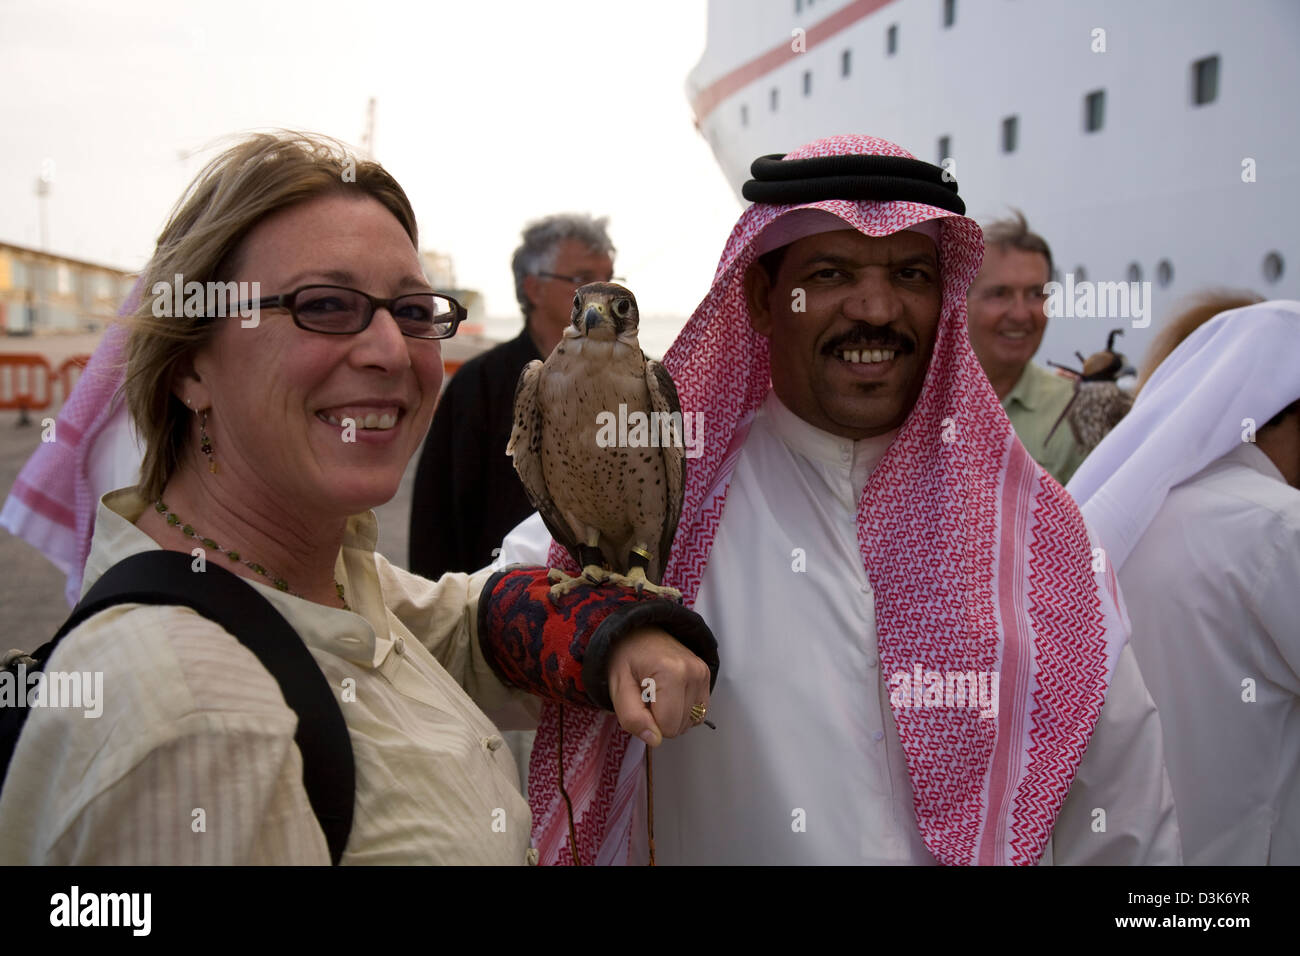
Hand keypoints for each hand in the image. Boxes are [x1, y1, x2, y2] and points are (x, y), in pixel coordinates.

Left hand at [606, 625, 711, 746]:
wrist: (637, 631)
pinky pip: (699, 712)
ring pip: (691, 722)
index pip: (667, 728)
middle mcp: (694, 672)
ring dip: (672, 715)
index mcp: (671, 673)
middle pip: (680, 727)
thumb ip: (632, 717)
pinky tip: (670, 694)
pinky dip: (683, 710)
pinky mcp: (706, 675)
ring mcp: (703, 673)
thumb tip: (654, 740)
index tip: (640, 701)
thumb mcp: (618, 688)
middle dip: (660, 719)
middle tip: (647, 696)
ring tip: (658, 693)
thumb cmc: (624, 657)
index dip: (649, 722)